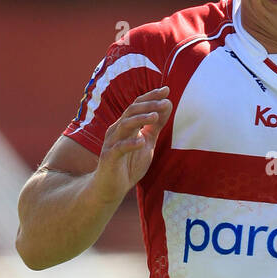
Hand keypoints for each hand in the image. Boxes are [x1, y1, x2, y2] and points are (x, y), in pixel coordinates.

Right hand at [91, 86, 171, 204]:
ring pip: (124, 125)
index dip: (151, 96)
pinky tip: (141, 141)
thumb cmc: (129, 164)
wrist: (111, 188)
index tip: (167, 89)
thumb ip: (155, 126)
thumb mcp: (146, 142)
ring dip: (140, 119)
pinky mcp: (109, 157)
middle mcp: (117, 130)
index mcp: (126, 125)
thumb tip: (167, 105)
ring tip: (155, 116)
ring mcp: (112, 143)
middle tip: (164, 102)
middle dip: (149, 105)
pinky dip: (130, 143)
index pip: (138, 105)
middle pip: (132, 111)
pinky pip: (119, 148)